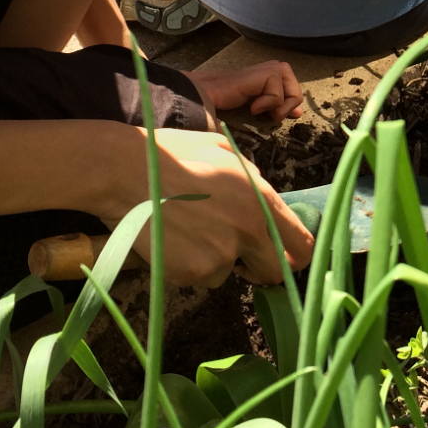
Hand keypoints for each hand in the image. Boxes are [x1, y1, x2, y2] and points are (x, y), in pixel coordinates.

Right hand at [106, 128, 314, 287]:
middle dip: (260, 267)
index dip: (296, 255)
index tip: (285, 256)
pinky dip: (187, 264)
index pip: (302, 244)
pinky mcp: (190, 273)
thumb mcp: (225, 151)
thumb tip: (261, 197)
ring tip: (187, 230)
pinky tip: (171, 239)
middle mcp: (247, 232)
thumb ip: (252, 178)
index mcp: (261, 201)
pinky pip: (198, 276)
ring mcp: (218, 256)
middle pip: (274, 272)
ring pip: (227, 273)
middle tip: (239, 255)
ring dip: (214, 260)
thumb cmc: (174, 153)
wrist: (125, 172)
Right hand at [188, 61, 302, 122]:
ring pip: (292, 96)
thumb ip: (281, 107)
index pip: (296, 93)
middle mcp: (277, 67)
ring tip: (256, 106)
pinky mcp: (268, 73)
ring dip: (275, 108)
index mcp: (276, 73)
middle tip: (262, 110)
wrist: (211, 93)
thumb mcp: (262, 106)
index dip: (288, 107)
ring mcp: (273, 68)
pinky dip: (264, 105)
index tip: (272, 113)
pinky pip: (278, 98)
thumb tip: (299, 112)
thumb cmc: (232, 100)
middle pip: (298, 95)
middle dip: (283, 109)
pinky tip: (251, 104)